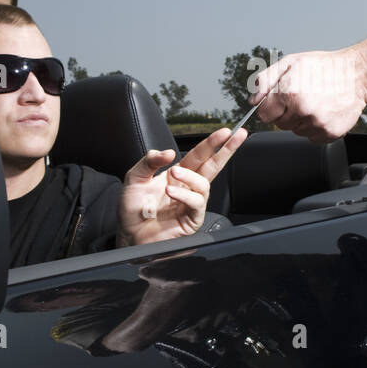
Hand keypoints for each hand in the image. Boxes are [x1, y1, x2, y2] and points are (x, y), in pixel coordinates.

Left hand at [115, 127, 247, 247]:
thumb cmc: (133, 210)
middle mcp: (187, 188)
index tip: (225, 132)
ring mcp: (191, 204)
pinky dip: (185, 195)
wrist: (129, 235)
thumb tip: (168, 152)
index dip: (211, 143)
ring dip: (190, 176)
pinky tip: (171, 191)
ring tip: (175, 173)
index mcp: (177, 175)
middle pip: (212, 166)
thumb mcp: (135, 178)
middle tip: (237, 135)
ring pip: (203, 184)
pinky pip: (196, 203)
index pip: (199, 155)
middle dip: (226, 150)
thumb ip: (149, 161)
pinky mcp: (192, 219)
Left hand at [251, 49, 366, 141]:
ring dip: (301, 120)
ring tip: (315, 102)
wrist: (356, 75)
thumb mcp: (290, 63)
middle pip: (279, 124)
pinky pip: (311, 136)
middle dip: (286, 112)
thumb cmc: (324, 67)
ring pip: (296, 130)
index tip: (278, 101)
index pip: (264, 115)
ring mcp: (317, 124)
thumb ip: (266, 80)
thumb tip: (253, 100)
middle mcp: (303, 111)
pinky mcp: (329, 133)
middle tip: (301, 97)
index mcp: (290, 93)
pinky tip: (323, 111)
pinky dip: (315, 127)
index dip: (270, 107)